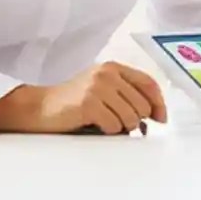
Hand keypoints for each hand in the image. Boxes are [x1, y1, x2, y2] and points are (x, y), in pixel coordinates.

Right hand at [0, 61, 167, 134]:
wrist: (40, 108)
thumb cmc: (74, 103)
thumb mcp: (103, 91)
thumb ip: (127, 97)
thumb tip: (154, 118)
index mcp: (113, 68)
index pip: (148, 83)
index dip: (158, 103)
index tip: (161, 119)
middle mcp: (107, 74)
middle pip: (142, 105)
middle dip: (136, 121)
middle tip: (120, 125)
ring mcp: (97, 87)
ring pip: (130, 117)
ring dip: (121, 127)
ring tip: (105, 124)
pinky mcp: (88, 104)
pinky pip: (113, 126)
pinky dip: (108, 131)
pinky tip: (95, 126)